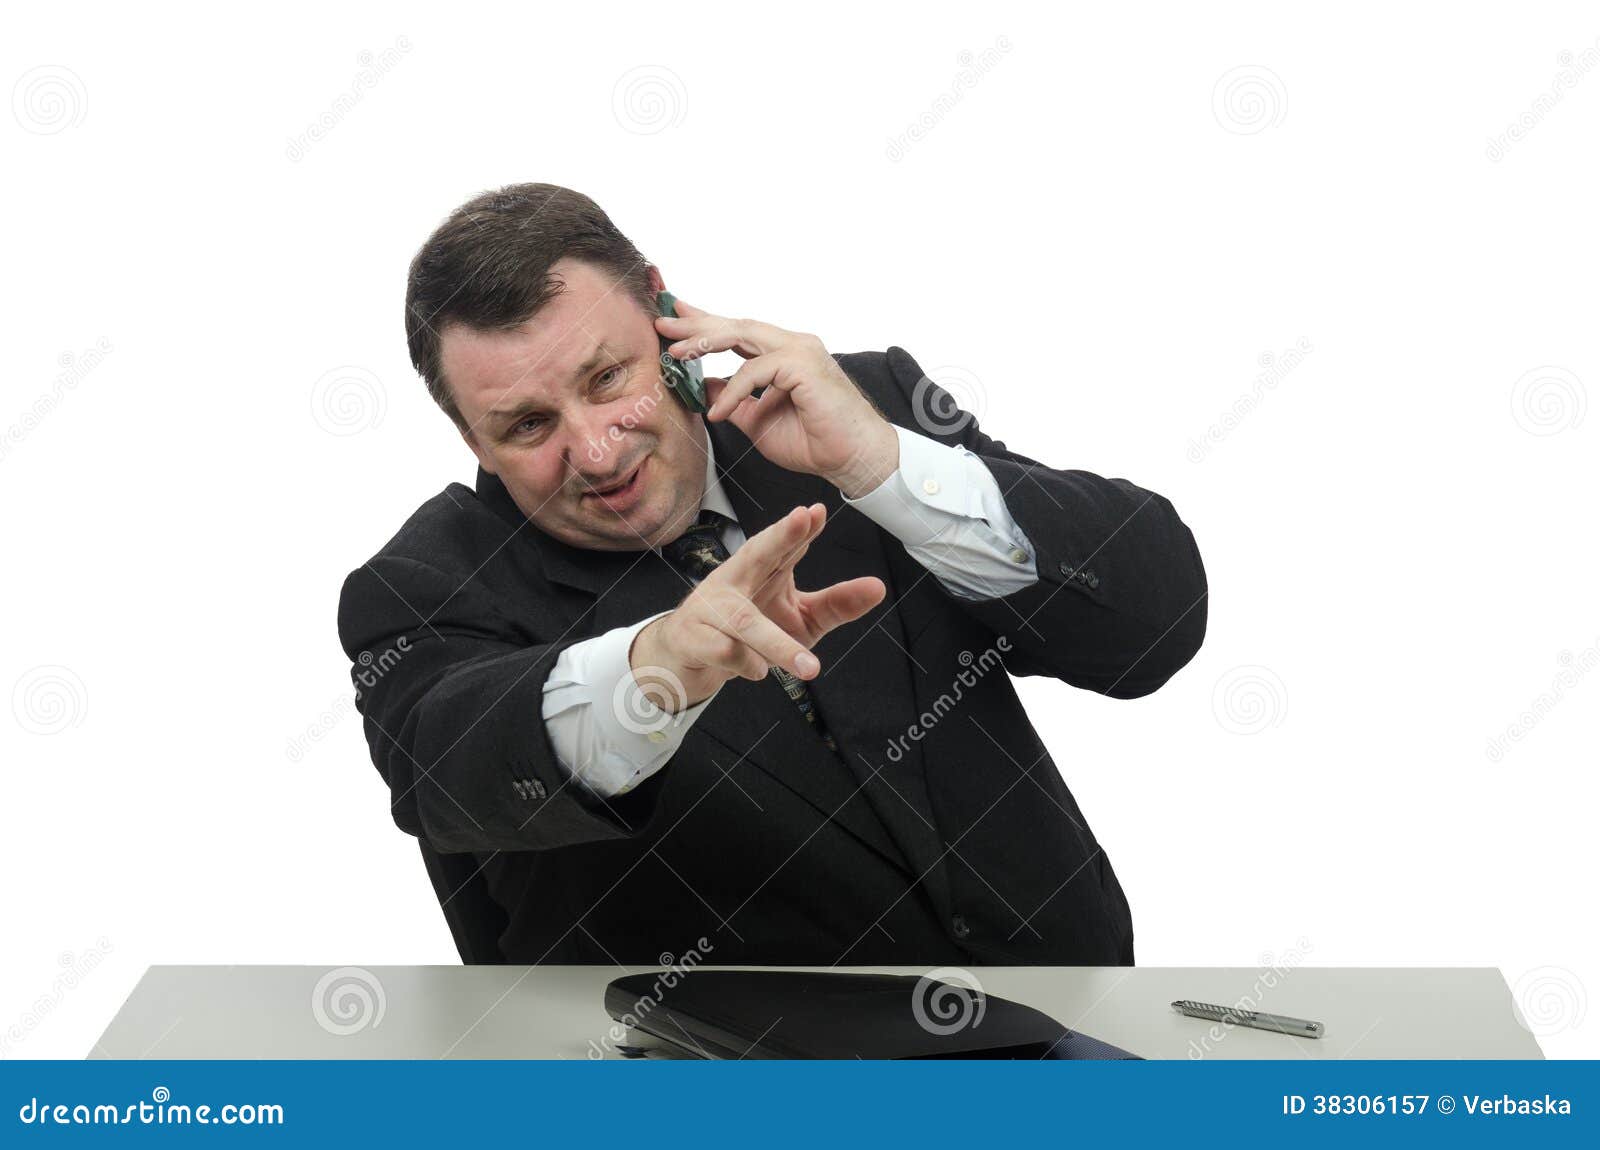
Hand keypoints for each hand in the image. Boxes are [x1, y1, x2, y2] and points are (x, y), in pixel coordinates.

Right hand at [629, 503, 885, 710]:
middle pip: (754, 554)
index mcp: (758, 570)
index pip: (781, 545)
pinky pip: (725, 652)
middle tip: (802, 520)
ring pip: (745, 622)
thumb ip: (835, 605)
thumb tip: (878, 587)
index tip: (817, 512)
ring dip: (777, 644)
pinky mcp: (692, 638)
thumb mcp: (798, 620)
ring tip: (811, 668)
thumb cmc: (746, 633)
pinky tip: (757, 670)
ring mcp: (708, 608)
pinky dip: (747, 664)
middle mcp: (732, 581)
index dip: (798, 529)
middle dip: (778, 537)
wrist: (682, 660)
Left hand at [655, 300, 899, 497]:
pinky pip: (757, 370)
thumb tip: (706, 389)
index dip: (704, 324)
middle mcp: (792, 345)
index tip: (674, 318)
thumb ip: (734, 402)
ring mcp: (800, 350)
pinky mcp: (804, 365)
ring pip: (744, 334)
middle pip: (736, 325)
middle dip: (696, 324)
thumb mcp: (758, 421)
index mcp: (783, 354)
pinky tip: (715, 412)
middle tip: (663, 324)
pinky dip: (733, 390)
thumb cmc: (815, 441)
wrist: (853, 458)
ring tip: (677, 354)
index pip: (737, 332)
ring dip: (706, 342)